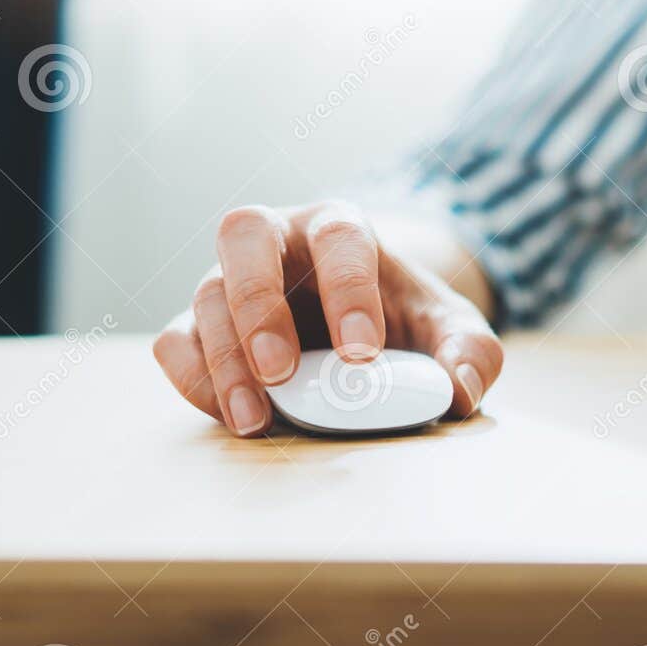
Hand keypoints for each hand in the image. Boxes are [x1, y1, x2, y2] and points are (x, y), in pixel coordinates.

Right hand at [153, 201, 503, 436]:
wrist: (362, 327)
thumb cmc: (404, 320)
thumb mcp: (451, 331)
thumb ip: (470, 354)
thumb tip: (459, 393)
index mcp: (339, 226)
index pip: (339, 236)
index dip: (347, 290)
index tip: (363, 355)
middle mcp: (275, 241)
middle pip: (245, 236)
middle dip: (260, 303)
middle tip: (281, 371)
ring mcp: (230, 281)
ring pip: (206, 295)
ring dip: (226, 360)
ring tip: (258, 419)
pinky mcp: (200, 327)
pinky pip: (175, 341)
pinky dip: (193, 378)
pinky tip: (229, 415)